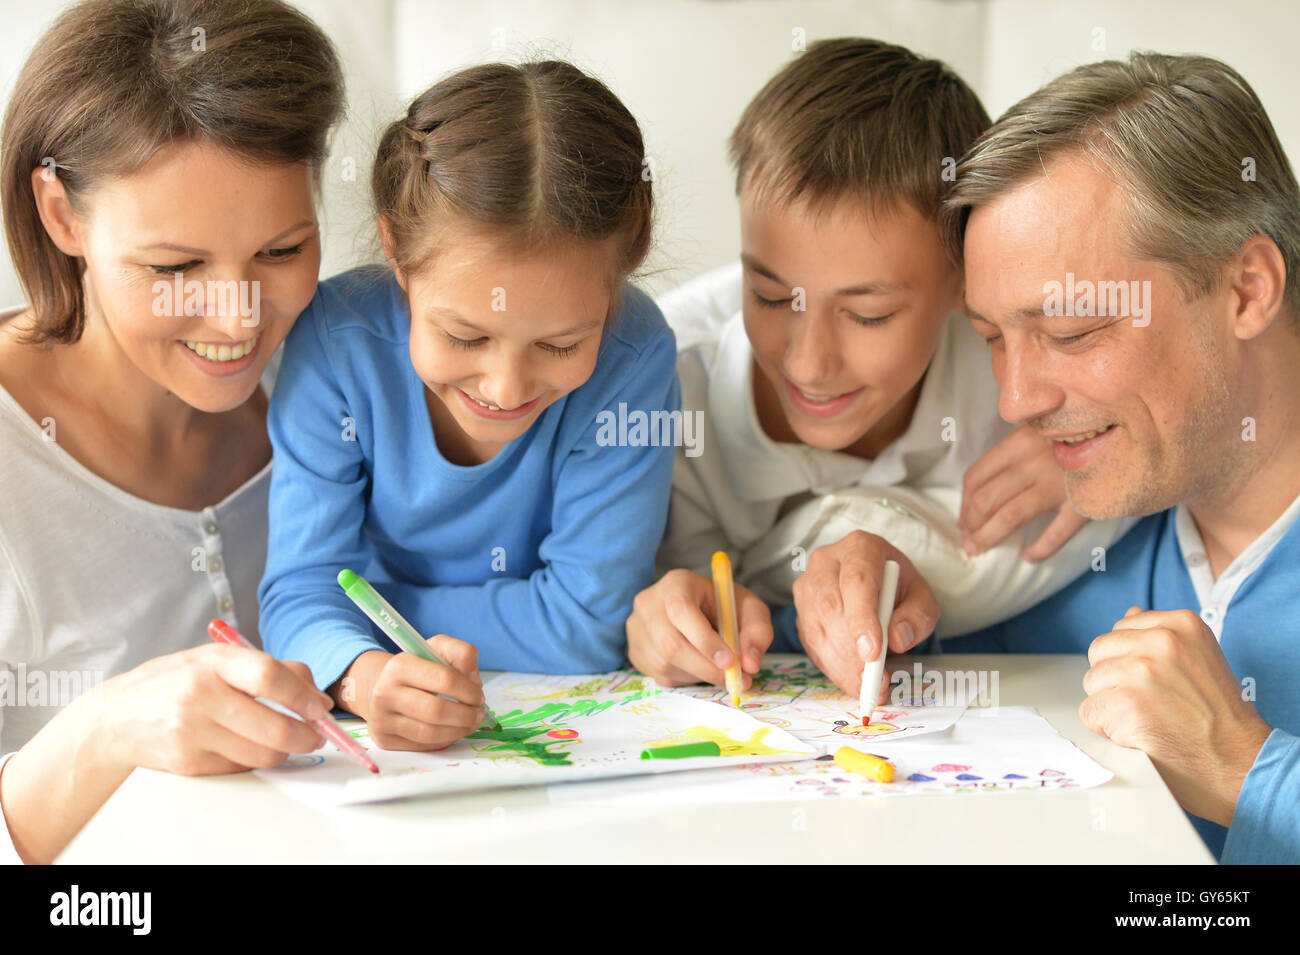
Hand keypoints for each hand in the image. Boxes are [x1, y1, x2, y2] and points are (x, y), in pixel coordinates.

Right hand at [76, 644, 331, 775]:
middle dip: (305, 736)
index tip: (320, 708)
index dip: (302, 695)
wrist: (116, 717)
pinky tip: (244, 746)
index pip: (268, 675)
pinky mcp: (188, 762)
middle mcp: (200, 696)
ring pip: (262, 754)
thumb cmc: (176, 683)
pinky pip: (240, 767)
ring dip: (283, 751)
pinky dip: (252, 760)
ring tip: (281, 739)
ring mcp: (192, 732)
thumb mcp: (217, 660)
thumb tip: (317, 698)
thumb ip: (270, 670)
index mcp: (213, 662)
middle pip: (273, 726)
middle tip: (315, 735)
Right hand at [339, 636, 484, 750]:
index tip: (478, 696)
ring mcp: (381, 719)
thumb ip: (462, 654)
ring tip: (470, 723)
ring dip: (459, 731)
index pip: (445, 680)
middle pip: (437, 711)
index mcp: (400, 665)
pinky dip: (445, 740)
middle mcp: (384, 692)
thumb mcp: (439, 649)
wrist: (386, 686)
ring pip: (430, 733)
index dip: (469, 691)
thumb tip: (474, 680)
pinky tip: (452, 731)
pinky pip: (423, 745)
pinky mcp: (384, 739)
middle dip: (466, 715)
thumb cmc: (419, 668)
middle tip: (478, 714)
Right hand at [626, 568, 772, 687]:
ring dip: (698, 674)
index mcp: (677, 583)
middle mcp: (649, 603)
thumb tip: (750, 664)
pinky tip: (698, 666)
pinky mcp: (635, 651)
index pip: (682, 612)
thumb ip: (757, 632)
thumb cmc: (724, 607)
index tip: (730, 661)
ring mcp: (637, 628)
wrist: (699, 608)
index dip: (705, 640)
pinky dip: (686, 678)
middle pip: (669, 643)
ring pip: (665, 663)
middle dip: (705, 667)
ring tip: (717, 669)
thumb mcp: (749, 609)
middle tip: (732, 678)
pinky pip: (660, 675)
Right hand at [791, 530, 938, 697]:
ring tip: (867, 687)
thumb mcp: (922, 599)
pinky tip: (851, 680)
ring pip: (816, 627)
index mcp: (861, 548)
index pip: (857, 580)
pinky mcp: (800, 610)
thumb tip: (897, 638)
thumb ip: (917, 617)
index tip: (872, 653)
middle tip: (874, 682)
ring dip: (840, 664)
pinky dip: (831, 667)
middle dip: (851, 651)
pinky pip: (810, 642)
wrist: (877, 585)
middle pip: (831, 605)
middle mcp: (827, 561)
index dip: (862, 619)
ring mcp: (807, 584)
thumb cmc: (899, 590)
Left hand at [960, 425, 1090, 560]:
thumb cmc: (1083, 433)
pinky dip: (1039, 550)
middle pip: (987, 499)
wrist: (1133, 431)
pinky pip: (1056, 534)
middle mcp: (1036, 460)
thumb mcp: (1045, 428)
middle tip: (969, 542)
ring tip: (980, 550)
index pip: (977, 475)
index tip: (963, 519)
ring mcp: (1060, 482)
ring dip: (989, 537)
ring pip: (1010, 516)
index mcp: (1022, 440)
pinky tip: (1028, 557)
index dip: (964, 502)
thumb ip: (1018, 449)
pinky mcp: (1086, 502)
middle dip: (971, 524)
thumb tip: (985, 486)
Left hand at [1080, 607, 1272, 825]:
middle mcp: (1161, 641)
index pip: (1120, 630)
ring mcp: (1142, 672)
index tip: (1154, 681)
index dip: (1129, 660)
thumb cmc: (1221, 716)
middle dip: (1114, 680)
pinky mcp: (1126, 705)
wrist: (1242, 762)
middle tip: (1150, 702)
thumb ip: (1160, 634)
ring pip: (1092, 683)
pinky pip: (1089, 713)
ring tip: (1148, 718)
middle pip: (1099, 652)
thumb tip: (1130, 612)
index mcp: (1181, 624)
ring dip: (1110, 705)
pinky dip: (1107, 729)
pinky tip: (1139, 734)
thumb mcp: (1200, 657)